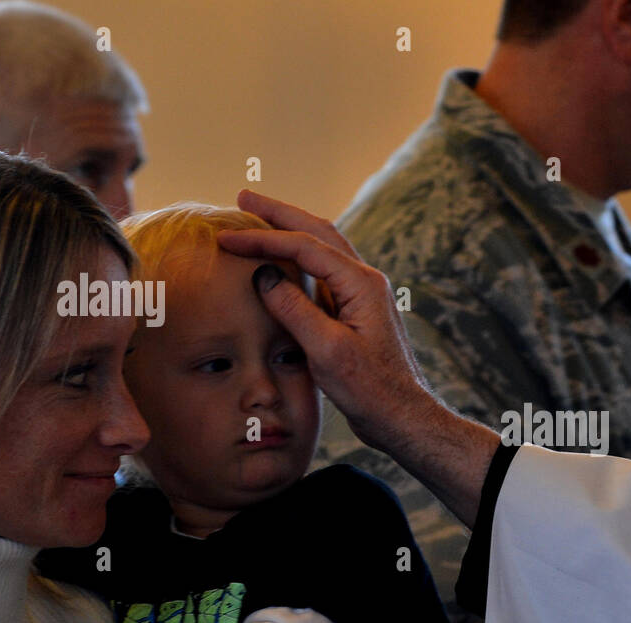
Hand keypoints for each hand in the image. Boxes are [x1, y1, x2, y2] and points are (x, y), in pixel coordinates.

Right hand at [216, 189, 435, 451]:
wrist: (402, 417)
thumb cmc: (371, 390)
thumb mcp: (327, 351)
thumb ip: (294, 309)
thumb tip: (264, 274)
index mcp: (361, 284)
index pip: (305, 246)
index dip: (264, 238)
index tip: (228, 236)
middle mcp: (365, 281)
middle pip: (319, 232)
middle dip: (280, 213)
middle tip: (243, 197)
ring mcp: (363, 296)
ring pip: (324, 249)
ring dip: (291, 230)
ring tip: (259, 218)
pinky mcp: (357, 313)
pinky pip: (325, 274)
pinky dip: (300, 259)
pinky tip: (283, 262)